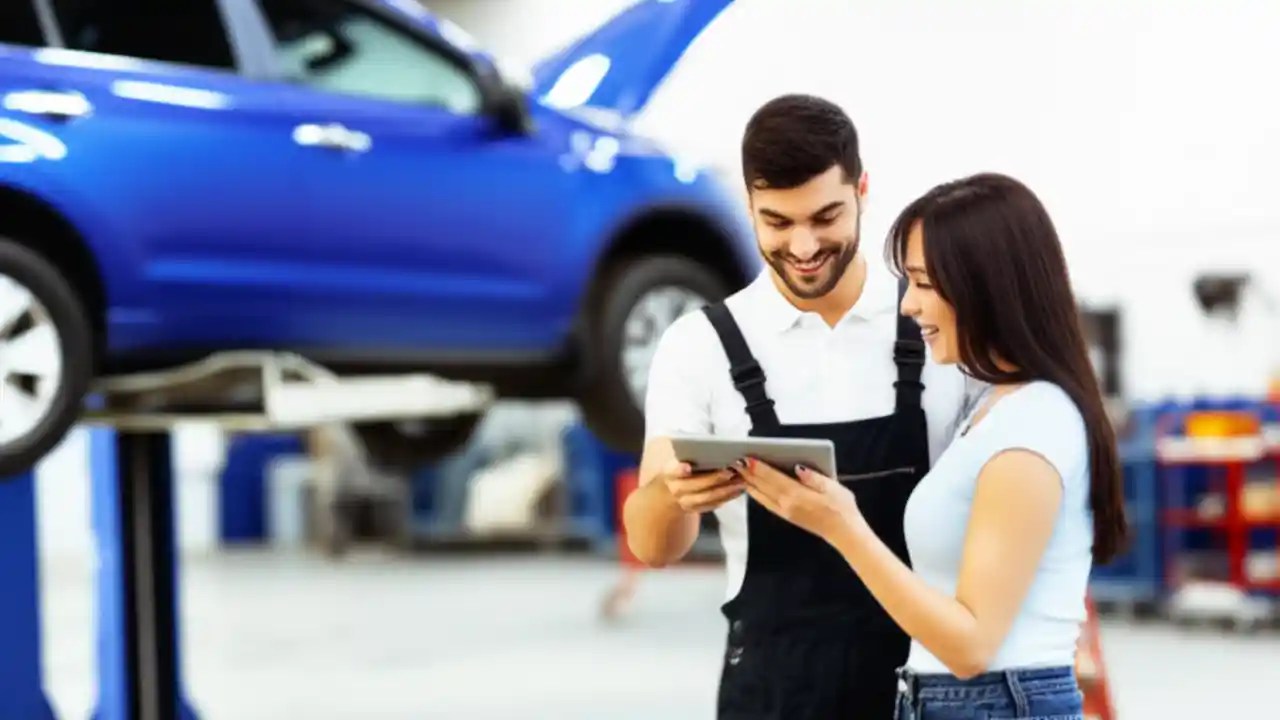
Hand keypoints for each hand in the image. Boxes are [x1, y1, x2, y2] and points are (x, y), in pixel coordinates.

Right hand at [659, 461, 744, 513]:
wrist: (669, 490)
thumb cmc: (679, 468)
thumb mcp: (678, 458)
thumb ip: (690, 453)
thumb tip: (712, 445)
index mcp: (669, 473)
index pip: (673, 471)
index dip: (679, 470)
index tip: (687, 466)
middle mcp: (676, 489)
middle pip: (695, 486)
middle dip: (714, 479)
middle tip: (730, 472)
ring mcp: (686, 502)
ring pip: (707, 498)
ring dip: (726, 490)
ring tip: (741, 481)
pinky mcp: (696, 509)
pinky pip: (713, 505)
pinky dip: (727, 497)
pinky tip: (738, 490)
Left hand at [736, 457, 862, 541]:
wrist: (843, 532)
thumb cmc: (841, 507)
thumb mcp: (832, 487)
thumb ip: (813, 477)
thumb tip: (798, 467)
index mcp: (796, 495)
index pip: (772, 478)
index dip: (758, 467)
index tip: (745, 457)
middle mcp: (786, 504)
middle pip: (762, 486)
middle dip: (748, 473)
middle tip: (735, 461)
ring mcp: (784, 512)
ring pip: (761, 496)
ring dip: (749, 483)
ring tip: (739, 472)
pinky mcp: (786, 516)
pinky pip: (766, 503)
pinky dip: (756, 493)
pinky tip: (752, 487)